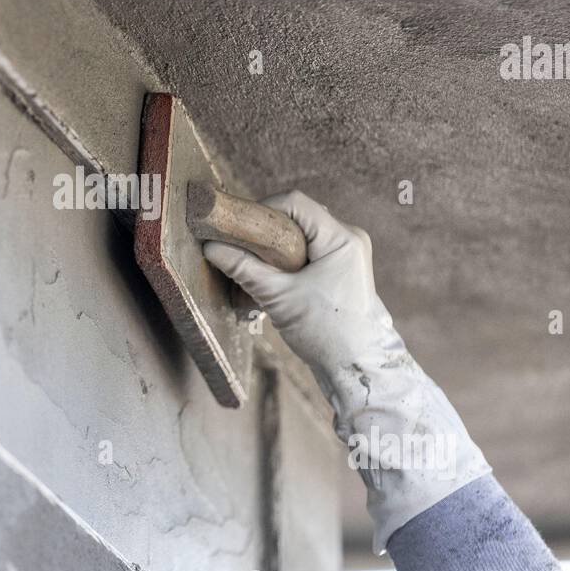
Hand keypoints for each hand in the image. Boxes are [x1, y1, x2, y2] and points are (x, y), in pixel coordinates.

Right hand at [201, 190, 401, 404]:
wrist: (357, 367)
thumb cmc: (325, 332)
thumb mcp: (278, 297)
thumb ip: (244, 268)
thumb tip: (212, 248)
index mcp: (341, 239)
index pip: (296, 204)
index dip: (263, 209)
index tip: (239, 226)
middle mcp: (349, 239)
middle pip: (299, 217)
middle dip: (267, 230)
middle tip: (242, 245)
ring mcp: (348, 254)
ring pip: (303, 235)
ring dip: (276, 246)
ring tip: (254, 263)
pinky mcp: (342, 269)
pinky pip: (311, 251)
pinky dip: (289, 258)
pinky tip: (272, 275)